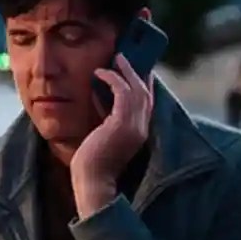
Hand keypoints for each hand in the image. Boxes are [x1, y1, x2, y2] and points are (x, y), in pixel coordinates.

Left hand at [71, 54, 153, 217]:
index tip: (139, 69)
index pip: (148, 103)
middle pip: (146, 93)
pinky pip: (122, 92)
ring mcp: (135, 126)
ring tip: (115, 58)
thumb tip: (98, 96)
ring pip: (137, 89)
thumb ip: (105, 116)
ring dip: (126, 71)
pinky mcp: (122, 124)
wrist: (92, 181)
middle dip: (136, 73)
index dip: (145, 84)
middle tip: (125, 57)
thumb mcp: (102, 133)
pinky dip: (112, 79)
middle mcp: (142, 128)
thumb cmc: (92, 162)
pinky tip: (100, 73)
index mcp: (140, 133)